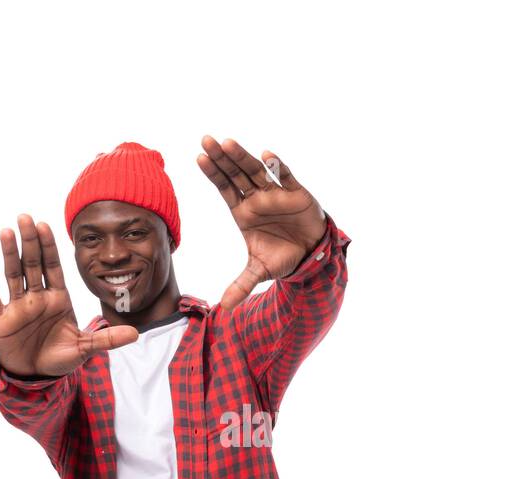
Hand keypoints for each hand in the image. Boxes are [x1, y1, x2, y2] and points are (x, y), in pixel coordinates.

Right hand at [0, 214, 137, 377]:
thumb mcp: (84, 349)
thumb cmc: (59, 358)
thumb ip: (106, 340)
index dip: (50, 247)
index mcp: (58, 299)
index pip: (54, 267)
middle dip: (30, 241)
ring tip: (6, 232)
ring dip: (9, 254)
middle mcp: (38, 298)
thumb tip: (136, 333)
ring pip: (13, 275)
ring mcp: (18, 307)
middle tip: (25, 217)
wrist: (35, 376)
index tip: (45, 225)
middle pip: (33, 264)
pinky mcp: (2, 320)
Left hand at [197, 136, 327, 309]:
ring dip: (242, 157)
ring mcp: (275, 193)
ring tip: (228, 143)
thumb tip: (225, 307)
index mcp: (243, 212)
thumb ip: (242, 284)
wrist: (311, 255)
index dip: (213, 173)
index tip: (199, 158)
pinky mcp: (296, 192)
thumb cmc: (282, 256)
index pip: (224, 188)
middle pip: (235, 174)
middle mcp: (256, 198)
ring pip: (256, 171)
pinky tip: (267, 154)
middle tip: (207, 140)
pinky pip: (285, 177)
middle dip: (221, 158)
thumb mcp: (260, 271)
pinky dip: (277, 167)